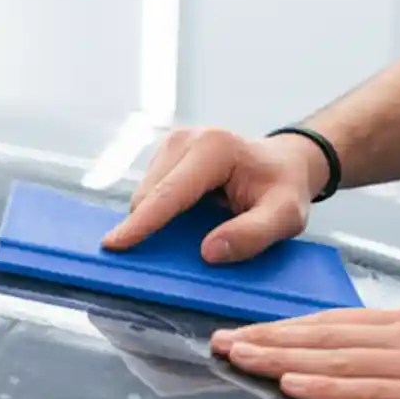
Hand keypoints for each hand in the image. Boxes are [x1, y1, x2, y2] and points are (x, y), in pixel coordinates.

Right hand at [102, 127, 327, 262]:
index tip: (114, 244)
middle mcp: (186, 139)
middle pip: (149, 195)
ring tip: (185, 236)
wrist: (285, 163)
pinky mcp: (166, 155)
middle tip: (161, 260)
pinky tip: (180, 225)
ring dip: (154, 222)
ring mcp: (172, 144)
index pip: (169, 193)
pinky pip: (150, 193)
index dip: (143, 223)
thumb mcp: (285, 216)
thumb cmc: (285, 188)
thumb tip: (208, 252)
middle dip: (147, 228)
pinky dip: (157, 214)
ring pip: (144, 195)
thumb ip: (252, 235)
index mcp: (213, 149)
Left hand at [212, 306, 399, 398]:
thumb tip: (365, 352)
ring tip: (237, 356)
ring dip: (280, 356)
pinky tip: (293, 385)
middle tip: (218, 340)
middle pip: (323, 334)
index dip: (285, 326)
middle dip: (266, 336)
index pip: (334, 321)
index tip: (245, 328)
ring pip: (335, 357)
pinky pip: (368, 391)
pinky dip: (326, 387)